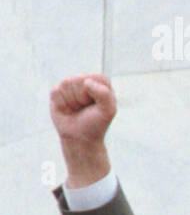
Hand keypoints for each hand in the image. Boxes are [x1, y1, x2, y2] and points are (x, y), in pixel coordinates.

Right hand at [49, 73, 116, 187]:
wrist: (80, 137)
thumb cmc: (96, 123)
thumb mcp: (108, 110)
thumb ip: (104, 94)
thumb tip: (86, 82)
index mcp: (101, 82)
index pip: (96, 77)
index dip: (95, 92)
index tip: (97, 104)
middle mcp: (85, 80)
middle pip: (79, 79)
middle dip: (82, 98)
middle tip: (85, 107)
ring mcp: (70, 85)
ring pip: (66, 83)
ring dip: (72, 101)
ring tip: (77, 108)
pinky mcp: (57, 92)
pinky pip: (56, 92)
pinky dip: (62, 104)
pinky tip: (67, 110)